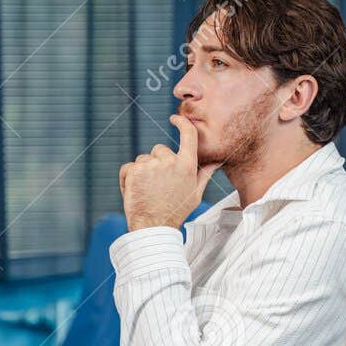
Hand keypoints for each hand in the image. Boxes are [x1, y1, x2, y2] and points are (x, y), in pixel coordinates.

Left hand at [120, 115, 220, 230]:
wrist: (154, 227)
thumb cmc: (176, 211)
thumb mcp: (196, 193)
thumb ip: (205, 173)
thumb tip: (216, 161)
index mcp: (187, 165)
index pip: (188, 134)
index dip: (182, 123)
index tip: (175, 119)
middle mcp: (169, 161)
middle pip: (160, 149)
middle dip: (158, 162)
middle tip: (159, 184)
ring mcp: (150, 165)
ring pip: (144, 159)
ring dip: (144, 171)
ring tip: (148, 191)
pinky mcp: (134, 170)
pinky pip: (129, 167)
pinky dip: (129, 177)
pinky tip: (136, 191)